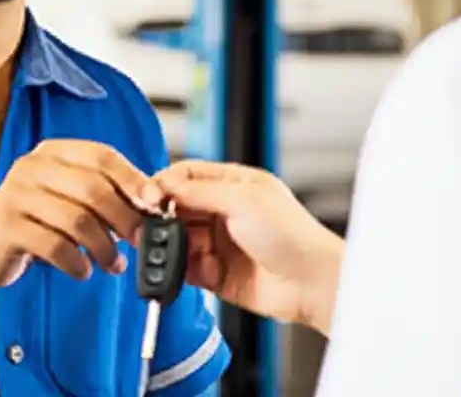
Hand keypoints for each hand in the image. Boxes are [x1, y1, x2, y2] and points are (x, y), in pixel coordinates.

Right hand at [0, 139, 150, 290]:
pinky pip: (56, 246)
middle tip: (139, 241)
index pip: (101, 155)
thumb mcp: (65, 201)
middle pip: (94, 188)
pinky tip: (82, 270)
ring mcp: (16, 194)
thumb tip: (150, 204)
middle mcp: (32, 167)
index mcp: (51, 152)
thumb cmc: (32, 226)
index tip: (154, 203)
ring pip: (78, 220)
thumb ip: (101, 196)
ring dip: (104, 248)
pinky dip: (77, 263)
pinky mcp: (6, 227)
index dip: (132, 179)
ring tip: (111, 264)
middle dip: (124, 219)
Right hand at [142, 161, 344, 333]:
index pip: (187, 176)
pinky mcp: (218, 274)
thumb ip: (199, 191)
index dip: (164, 184)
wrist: (311, 283)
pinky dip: (187, 270)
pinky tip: (203, 269)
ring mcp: (221, 243)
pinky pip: (188, 269)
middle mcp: (225, 212)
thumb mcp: (242, 200)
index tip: (148, 196)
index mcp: (234, 185)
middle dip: (164, 217)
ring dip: (175, 246)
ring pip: (179, 240)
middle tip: (154, 226)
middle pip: (178, 208)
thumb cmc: (294, 236)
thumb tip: (165, 183)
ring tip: (181, 251)